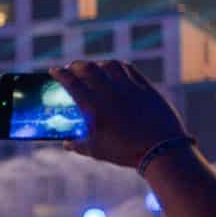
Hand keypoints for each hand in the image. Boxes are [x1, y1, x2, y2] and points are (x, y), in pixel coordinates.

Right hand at [48, 61, 188, 170]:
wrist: (161, 151)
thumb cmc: (125, 152)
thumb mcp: (97, 150)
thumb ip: (78, 145)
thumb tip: (67, 144)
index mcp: (93, 106)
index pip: (70, 82)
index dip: (59, 74)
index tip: (54, 71)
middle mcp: (109, 92)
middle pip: (88, 68)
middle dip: (76, 65)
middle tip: (72, 68)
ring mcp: (129, 88)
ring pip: (109, 65)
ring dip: (98, 64)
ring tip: (94, 68)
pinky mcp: (146, 88)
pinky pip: (129, 69)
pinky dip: (119, 66)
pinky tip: (116, 68)